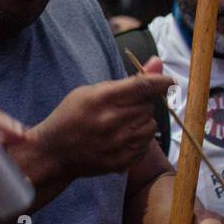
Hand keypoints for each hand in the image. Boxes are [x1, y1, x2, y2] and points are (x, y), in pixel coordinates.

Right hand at [29, 57, 172, 178]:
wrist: (54, 153)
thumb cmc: (71, 116)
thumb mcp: (91, 91)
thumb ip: (127, 80)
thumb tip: (157, 62)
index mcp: (102, 98)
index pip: (144, 86)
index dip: (162, 82)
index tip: (169, 82)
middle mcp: (112, 120)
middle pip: (149, 105)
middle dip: (144, 103)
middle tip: (126, 107)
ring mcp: (117, 143)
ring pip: (151, 125)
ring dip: (143, 121)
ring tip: (123, 123)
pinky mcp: (121, 160)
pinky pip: (146, 145)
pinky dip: (139, 140)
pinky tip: (122, 138)